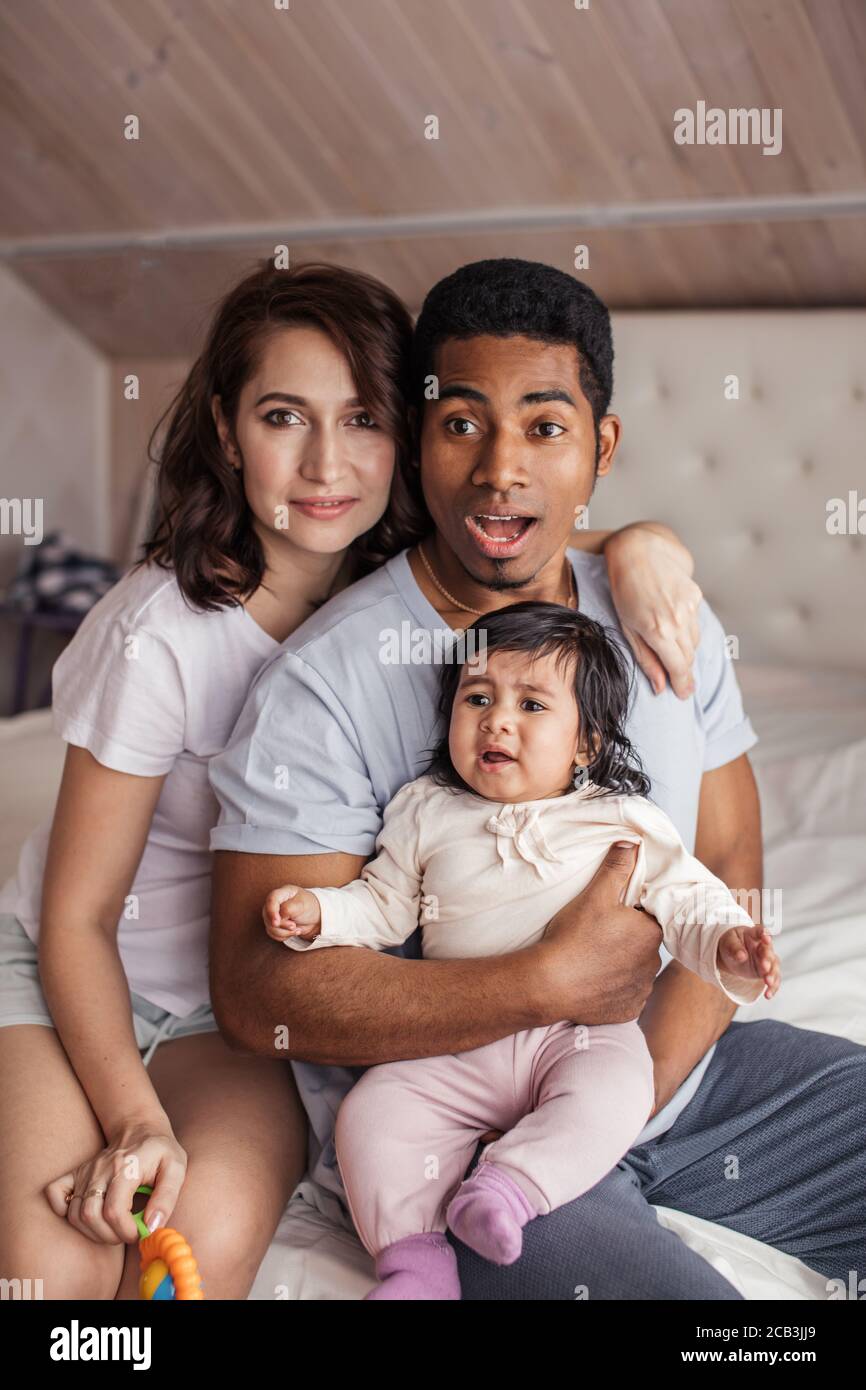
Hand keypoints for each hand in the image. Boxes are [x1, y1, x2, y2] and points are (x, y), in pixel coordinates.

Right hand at [44, 1118, 186, 1244]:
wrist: (140, 1128)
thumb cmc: (160, 1150)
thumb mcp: (176, 1168)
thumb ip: (167, 1198)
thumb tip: (152, 1226)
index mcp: (126, 1168)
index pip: (114, 1211)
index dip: (126, 1231)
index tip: (140, 1233)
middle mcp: (101, 1170)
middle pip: (90, 1215)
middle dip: (110, 1235)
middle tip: (127, 1233)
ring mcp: (86, 1172)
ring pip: (74, 1213)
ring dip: (93, 1231)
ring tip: (113, 1228)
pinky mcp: (76, 1174)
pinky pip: (55, 1194)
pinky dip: (62, 1210)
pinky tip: (85, 1215)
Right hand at [263, 884, 321, 941]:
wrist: (314, 918)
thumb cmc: (309, 907)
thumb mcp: (302, 905)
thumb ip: (288, 909)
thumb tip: (277, 919)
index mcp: (282, 893)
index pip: (271, 900)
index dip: (272, 912)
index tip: (276, 923)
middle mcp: (274, 903)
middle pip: (268, 916)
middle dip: (282, 925)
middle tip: (294, 926)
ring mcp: (272, 914)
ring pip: (270, 927)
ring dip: (285, 932)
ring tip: (296, 928)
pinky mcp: (274, 925)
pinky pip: (273, 934)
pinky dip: (284, 935)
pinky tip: (293, 931)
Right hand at [537, 843, 661, 1022]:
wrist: (550, 984)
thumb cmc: (574, 936)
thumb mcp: (596, 895)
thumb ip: (617, 868)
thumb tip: (632, 844)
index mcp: (651, 933)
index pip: (649, 918)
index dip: (630, 915)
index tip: (610, 916)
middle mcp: (653, 964)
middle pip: (643, 945)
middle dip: (627, 940)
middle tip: (597, 936)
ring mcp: (641, 990)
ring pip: (636, 971)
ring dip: (622, 966)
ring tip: (593, 959)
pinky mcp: (627, 1011)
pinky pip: (626, 996)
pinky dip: (614, 990)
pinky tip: (594, 982)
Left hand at [604, 525, 701, 698]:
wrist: (638, 552)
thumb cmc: (625, 591)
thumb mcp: (628, 628)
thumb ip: (646, 659)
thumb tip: (661, 686)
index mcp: (659, 632)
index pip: (679, 668)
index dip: (683, 685)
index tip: (683, 695)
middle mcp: (679, 620)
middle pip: (689, 656)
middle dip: (684, 670)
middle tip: (679, 682)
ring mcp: (690, 606)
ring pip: (694, 640)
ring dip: (685, 649)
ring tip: (671, 647)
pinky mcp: (695, 595)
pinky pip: (695, 621)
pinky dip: (686, 628)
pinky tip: (672, 620)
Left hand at [717, 924, 780, 998]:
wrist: (732, 954)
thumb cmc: (731, 943)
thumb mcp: (728, 942)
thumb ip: (735, 948)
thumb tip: (741, 956)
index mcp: (753, 934)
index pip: (761, 932)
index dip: (765, 934)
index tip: (766, 938)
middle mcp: (764, 946)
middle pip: (768, 952)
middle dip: (768, 960)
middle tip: (764, 967)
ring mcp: (767, 959)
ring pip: (774, 967)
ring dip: (772, 975)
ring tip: (768, 982)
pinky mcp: (766, 972)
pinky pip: (773, 980)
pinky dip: (772, 988)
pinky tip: (768, 995)